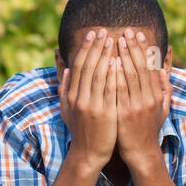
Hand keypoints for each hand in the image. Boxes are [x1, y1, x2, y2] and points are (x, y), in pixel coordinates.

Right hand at [59, 29, 118, 171]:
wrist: (87, 154)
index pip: (79, 66)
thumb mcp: (67, 109)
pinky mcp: (106, 114)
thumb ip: (65, 88)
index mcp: (72, 95)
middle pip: (89, 66)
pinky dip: (114, 74)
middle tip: (104, 30)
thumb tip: (65, 67)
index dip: (86, 48)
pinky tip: (119, 61)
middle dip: (97, 47)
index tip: (93, 34)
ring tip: (114, 39)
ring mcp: (93, 106)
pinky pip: (111, 90)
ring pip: (99, 75)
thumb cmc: (80, 130)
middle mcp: (80, 98)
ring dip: (106, 55)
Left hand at [114, 30, 171, 170]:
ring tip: (118, 39)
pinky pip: (121, 89)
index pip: (151, 67)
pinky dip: (117, 74)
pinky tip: (112, 61)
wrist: (141, 153)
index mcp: (157, 95)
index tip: (138, 35)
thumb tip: (164, 71)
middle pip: (142, 67)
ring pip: (132, 75)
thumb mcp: (162, 109)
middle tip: (127, 30)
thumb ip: (164, 90)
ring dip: (125, 55)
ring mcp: (138, 105)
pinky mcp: (125, 113)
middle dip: (134, 47)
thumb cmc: (149, 129)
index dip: (145, 50)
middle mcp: (149, 98)